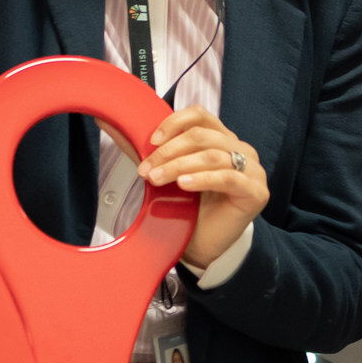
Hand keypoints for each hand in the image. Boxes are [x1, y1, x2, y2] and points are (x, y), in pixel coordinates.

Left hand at [139, 108, 267, 271]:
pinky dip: (202, 178)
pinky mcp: (256, 192)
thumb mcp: (164, 172)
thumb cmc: (189, 209)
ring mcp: (252, 170)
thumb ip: (142, 148)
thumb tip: (105, 119)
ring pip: (213, 155)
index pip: (200, 116)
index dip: (174, 123)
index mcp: (221, 139)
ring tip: (157, 179)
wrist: (202, 246)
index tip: (152, 140)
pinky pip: (228, 177)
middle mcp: (240, 150)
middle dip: (169, 152)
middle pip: (203, 136)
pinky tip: (184, 184)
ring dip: (179, 166)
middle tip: (146, 169)